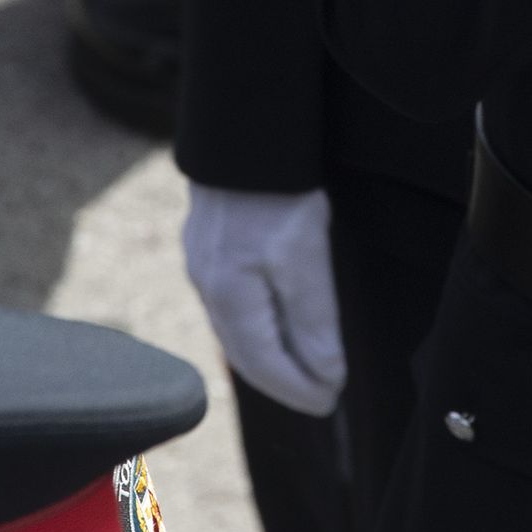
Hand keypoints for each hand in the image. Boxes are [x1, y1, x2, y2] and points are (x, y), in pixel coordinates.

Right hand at [182, 185, 346, 416]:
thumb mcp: (306, 258)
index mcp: (229, 296)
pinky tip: (272, 321)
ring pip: (233, 330)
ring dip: (267, 355)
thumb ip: (313, 321)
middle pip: (243, 354)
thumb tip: (325, 374)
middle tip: (320, 394)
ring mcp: (201, 263)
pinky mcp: (205, 244)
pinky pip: (228, 303)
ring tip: (301, 366)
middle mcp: (207, 285)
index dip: (298, 389)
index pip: (264, 365)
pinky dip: (254, 325)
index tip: (330, 400)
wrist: (243, 131)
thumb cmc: (277, 193)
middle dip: (282, 380)